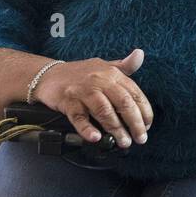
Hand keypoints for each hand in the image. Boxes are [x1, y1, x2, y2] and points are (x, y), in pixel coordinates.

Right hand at [35, 47, 152, 148]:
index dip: (144, 111)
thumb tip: (140, 54)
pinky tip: (96, 137)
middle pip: (123, 103)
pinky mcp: (68, 102)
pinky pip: (79, 117)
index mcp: (112, 73)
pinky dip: (87, 129)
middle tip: (140, 139)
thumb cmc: (80, 74)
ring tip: (124, 142)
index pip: (134, 93)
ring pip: (104, 111)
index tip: (148, 125)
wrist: (48, 75)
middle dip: (135, 123)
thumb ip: (125, 66)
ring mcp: (83, 91)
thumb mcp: (104, 66)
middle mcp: (99, 81)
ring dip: (116, 129)